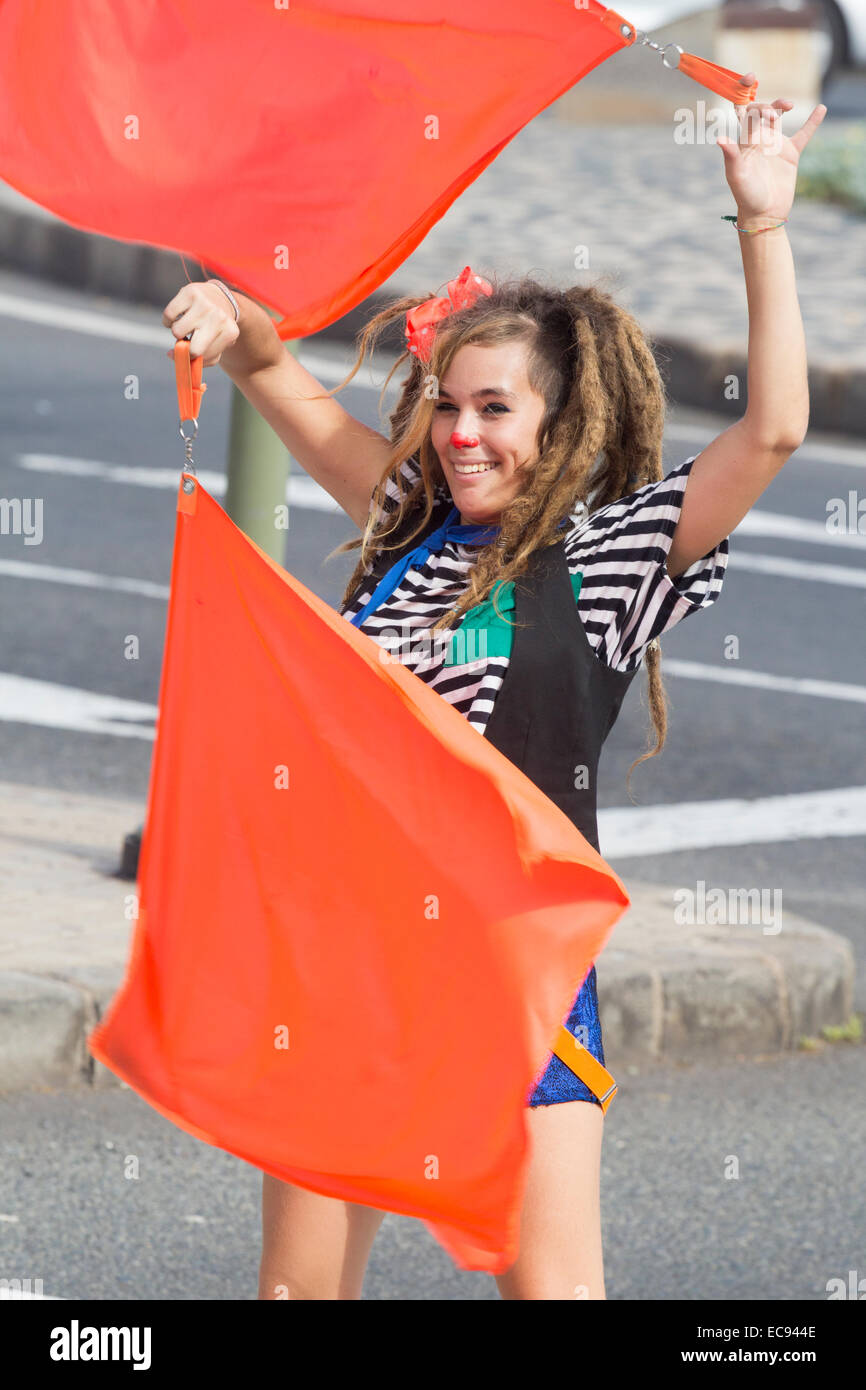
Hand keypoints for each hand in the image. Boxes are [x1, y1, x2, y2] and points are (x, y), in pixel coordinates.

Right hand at [162, 281, 240, 364]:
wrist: (221, 298)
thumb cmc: (216, 328)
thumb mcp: (217, 345)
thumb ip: (201, 360)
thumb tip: (172, 356)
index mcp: (229, 333)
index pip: (202, 355)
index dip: (191, 358)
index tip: (188, 354)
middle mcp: (219, 317)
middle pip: (193, 348)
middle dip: (184, 348)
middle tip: (186, 341)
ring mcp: (205, 304)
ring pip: (177, 331)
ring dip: (178, 332)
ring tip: (186, 326)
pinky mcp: (190, 292)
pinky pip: (168, 315)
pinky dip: (169, 320)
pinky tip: (178, 317)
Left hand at [716, 78, 826, 222]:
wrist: (763, 215)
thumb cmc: (745, 196)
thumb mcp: (736, 175)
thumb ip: (731, 155)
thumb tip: (719, 139)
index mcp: (744, 140)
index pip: (742, 111)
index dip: (743, 93)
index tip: (749, 77)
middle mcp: (759, 139)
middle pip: (761, 110)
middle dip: (765, 105)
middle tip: (769, 114)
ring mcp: (775, 145)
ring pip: (778, 117)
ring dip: (782, 105)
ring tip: (787, 106)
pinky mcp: (791, 154)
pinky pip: (804, 134)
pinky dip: (812, 123)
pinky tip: (821, 109)